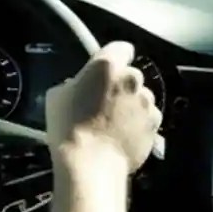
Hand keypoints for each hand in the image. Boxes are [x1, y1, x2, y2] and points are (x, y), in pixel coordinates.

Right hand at [45, 41, 160, 173]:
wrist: (91, 164)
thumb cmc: (68, 128)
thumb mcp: (57, 96)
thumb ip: (75, 82)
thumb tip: (80, 86)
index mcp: (107, 66)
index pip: (121, 47)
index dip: (115, 56)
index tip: (108, 67)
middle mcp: (132, 79)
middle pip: (131, 75)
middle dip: (121, 84)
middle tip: (104, 102)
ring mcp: (147, 101)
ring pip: (141, 96)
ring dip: (131, 104)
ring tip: (114, 123)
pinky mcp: (155, 123)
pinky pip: (148, 117)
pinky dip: (139, 122)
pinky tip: (124, 135)